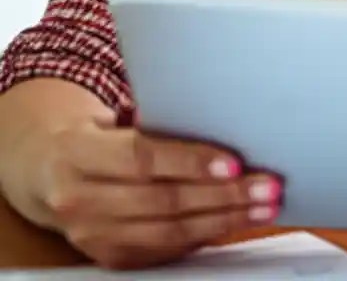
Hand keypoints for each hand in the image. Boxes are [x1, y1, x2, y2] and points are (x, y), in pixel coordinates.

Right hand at [25, 116, 280, 268]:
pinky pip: (166, 250)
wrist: (47, 173)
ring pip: (169, 231)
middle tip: (268, 187)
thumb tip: (220, 121)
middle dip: (224, 195)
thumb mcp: (114, 120)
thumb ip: (156, 123)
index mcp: (78, 152)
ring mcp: (90, 234)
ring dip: (225, 220)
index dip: (190, 162)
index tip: (234, 163)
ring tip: (264, 207)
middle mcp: (78, 198)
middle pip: (163, 200)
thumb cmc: (99, 138)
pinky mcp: (109, 257)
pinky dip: (206, 236)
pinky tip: (236, 223)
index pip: (141, 158)